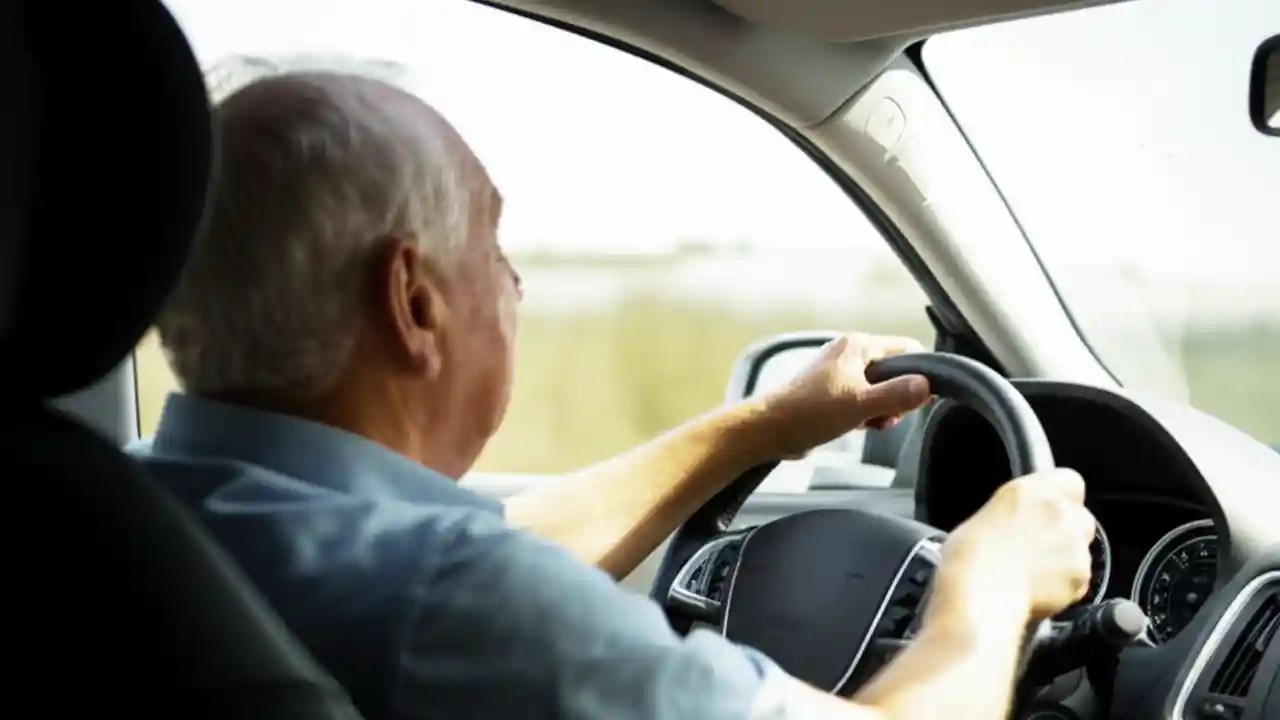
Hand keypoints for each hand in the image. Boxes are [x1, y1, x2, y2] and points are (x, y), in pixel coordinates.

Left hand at [758, 333, 930, 459]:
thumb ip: (896, 394)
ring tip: (868, 423)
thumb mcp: (860, 404)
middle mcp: (850, 353)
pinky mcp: (833, 393)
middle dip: (896, 397)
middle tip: (885, 416)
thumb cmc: (810, 412)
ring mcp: (840, 373)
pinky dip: (866, 414)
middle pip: (895, 372)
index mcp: (857, 345)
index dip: (918, 373)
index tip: (917, 399)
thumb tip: (927, 386)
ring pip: (879, 389)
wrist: (770, 430)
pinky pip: (863, 400)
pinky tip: (857, 427)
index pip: (906, 349)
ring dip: (881, 410)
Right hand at [932, 469, 1096, 623]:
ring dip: (1066, 559)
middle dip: (1068, 530)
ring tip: (1034, 574)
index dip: (1062, 496)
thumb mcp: (985, 517)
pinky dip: (1065, 585)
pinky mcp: (1082, 575)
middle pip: (1082, 517)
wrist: (980, 594)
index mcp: (1030, 491)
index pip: (1070, 480)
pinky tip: (1039, 590)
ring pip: (1081, 550)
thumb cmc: (968, 558)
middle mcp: (1059, 512)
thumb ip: (1015, 513)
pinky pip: (1080, 579)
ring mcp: (1074, 544)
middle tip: (1040, 545)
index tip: (1049, 509)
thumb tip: (1020, 523)